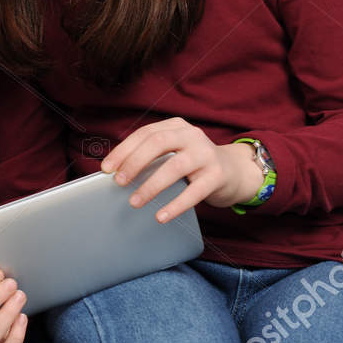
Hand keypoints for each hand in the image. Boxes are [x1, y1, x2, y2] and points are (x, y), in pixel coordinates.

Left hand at [100, 117, 263, 221]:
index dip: (123, 150)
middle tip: (119, 182)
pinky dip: (175, 205)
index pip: (145, 134)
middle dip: (135, 162)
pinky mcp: (218, 175)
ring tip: (135, 202)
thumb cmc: (194, 165)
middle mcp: (192, 136)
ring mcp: (207, 154)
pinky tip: (161, 216)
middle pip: (158, 143)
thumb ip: (151, 157)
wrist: (236, 172)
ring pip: (175, 167)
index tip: (106, 168)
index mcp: (176, 127)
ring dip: (151, 185)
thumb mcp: (173, 153)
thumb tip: (115, 174)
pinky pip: (194, 192)